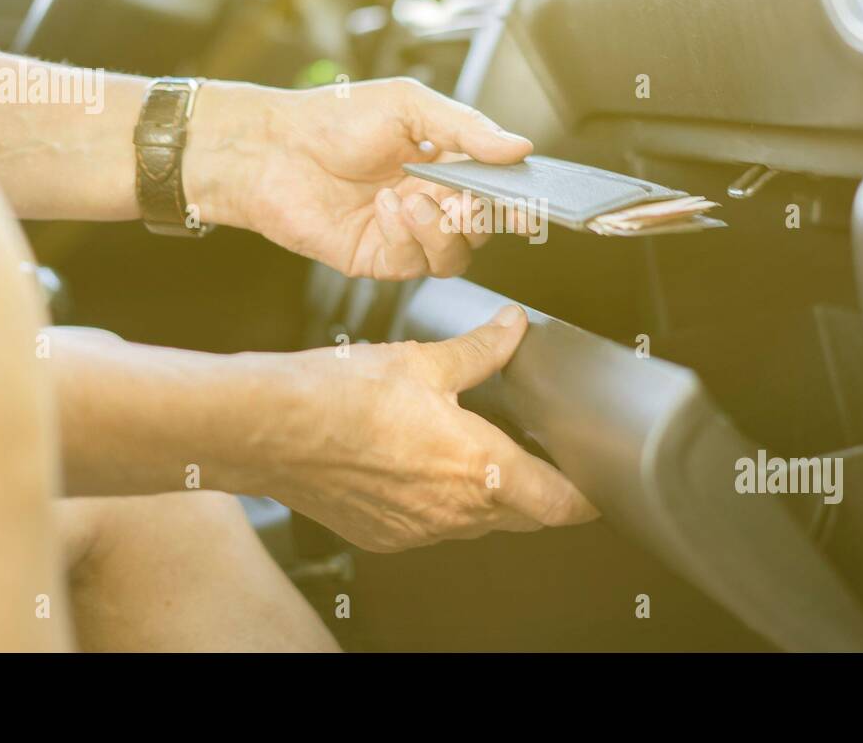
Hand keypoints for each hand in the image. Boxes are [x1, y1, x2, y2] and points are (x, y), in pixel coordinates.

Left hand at [186, 77, 531, 278]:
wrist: (273, 149)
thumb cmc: (332, 119)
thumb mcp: (409, 105)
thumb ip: (467, 128)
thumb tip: (517, 146)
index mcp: (445, 164)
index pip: (494, 190)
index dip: (513, 199)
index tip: (523, 201)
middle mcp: (429, 202)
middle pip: (481, 229)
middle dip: (477, 216)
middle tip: (462, 197)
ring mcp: (405, 234)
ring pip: (454, 256)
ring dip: (441, 231)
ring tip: (414, 200)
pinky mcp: (378, 258)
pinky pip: (412, 264)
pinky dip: (404, 238)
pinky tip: (383, 209)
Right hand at [237, 304, 598, 552]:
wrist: (269, 429)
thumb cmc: (339, 396)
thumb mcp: (425, 361)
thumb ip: (482, 349)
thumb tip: (513, 326)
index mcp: (480, 468)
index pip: (558, 503)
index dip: (583, 497)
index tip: (593, 487)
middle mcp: (454, 510)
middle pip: (523, 518)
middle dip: (538, 494)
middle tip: (537, 460)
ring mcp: (419, 530)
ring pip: (477, 524)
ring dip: (488, 498)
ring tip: (473, 454)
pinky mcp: (385, 536)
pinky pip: (432, 528)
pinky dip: (441, 505)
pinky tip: (421, 467)